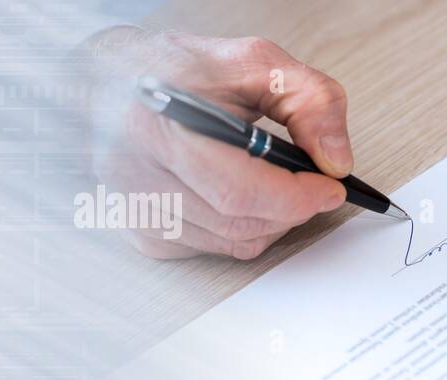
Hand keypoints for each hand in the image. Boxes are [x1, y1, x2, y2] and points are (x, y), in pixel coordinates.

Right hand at [81, 28, 351, 258]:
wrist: (111, 78)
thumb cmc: (176, 69)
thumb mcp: (254, 63)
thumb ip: (308, 100)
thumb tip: (335, 159)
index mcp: (160, 124)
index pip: (238, 190)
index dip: (295, 197)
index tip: (330, 187)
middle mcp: (136, 171)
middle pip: (235, 223)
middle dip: (289, 210)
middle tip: (311, 187)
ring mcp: (131, 205)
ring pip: (224, 243)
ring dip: (265, 222)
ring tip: (275, 187)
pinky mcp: (134, 227)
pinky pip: (203, 249)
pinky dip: (232, 231)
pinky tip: (233, 198)